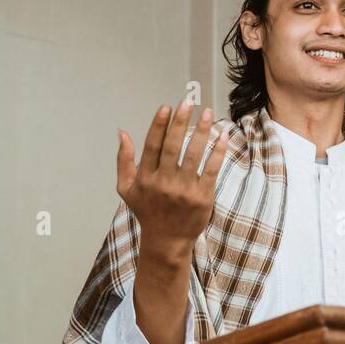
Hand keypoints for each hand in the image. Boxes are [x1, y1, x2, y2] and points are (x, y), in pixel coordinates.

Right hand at [116, 100, 228, 259]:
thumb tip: (122, 132)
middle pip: (172, 146)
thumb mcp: (126, 188)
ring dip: (201, 132)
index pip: (152, 146)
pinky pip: (211, 169)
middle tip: (188, 103)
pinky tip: (222, 135)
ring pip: (193, 155)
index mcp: (145, 178)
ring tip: (207, 113)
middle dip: (180, 122)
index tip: (167, 107)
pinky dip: (218, 151)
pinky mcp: (202, 196)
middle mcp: (163, 183)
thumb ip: (124, 160)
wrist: (167, 240)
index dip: (159, 125)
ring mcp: (183, 190)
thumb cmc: (147, 211)